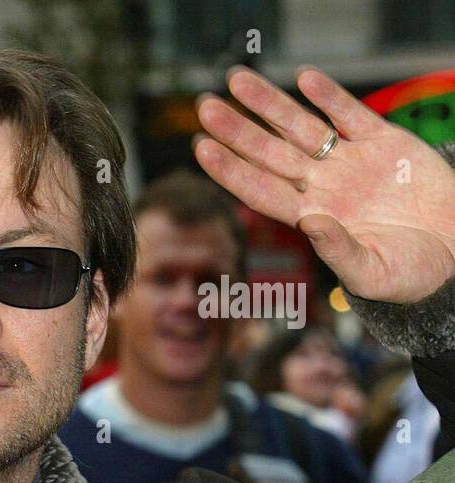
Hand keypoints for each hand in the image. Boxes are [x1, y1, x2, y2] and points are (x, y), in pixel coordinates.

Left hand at [194, 66, 454, 303]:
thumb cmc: (412, 273)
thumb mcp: (373, 273)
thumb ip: (339, 251)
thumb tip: (310, 222)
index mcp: (313, 218)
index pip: (259, 189)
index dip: (230, 169)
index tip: (201, 148)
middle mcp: (324, 186)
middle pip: (269, 153)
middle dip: (238, 130)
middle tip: (205, 106)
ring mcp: (351, 162)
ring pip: (301, 127)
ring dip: (270, 104)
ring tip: (238, 80)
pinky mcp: (385, 142)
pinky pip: (350, 114)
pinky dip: (329, 95)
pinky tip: (304, 78)